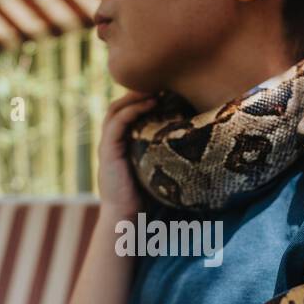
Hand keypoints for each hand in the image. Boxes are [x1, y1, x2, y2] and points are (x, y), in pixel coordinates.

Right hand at [97, 90, 157, 217]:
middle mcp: (111, 143)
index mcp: (121, 145)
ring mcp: (107, 147)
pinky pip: (116, 124)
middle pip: (119, 107)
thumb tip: (197, 144)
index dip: (141, 99)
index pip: (126, 113)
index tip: (164, 90)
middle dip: (137, 93)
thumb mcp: (158, 170)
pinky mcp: (107, 153)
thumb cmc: (147, 200)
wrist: (126, 220)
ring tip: (155, 89)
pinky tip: (149, 104)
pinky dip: (131, 111)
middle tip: (160, 83)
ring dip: (134, 97)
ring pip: (115, 111)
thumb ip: (166, 156)